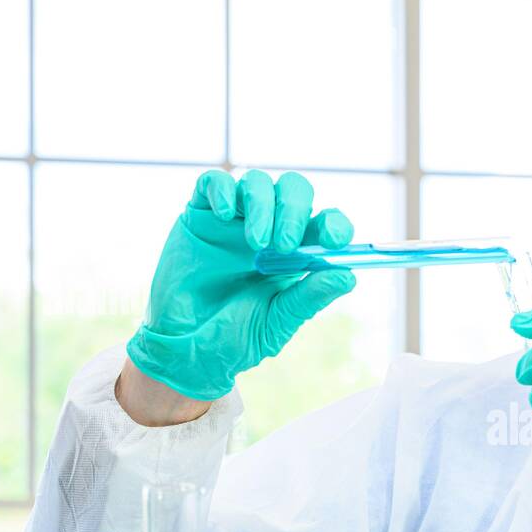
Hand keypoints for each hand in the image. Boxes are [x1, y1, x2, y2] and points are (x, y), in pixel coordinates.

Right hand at [126, 170, 356, 401]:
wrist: (183, 350)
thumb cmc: (233, 339)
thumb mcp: (276, 323)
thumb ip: (308, 298)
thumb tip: (348, 276)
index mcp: (296, 255)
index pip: (326, 224)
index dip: (335, 225)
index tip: (334, 239)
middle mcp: (269, 230)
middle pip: (294, 191)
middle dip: (295, 210)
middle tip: (285, 245)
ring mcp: (235, 221)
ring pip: (257, 183)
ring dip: (263, 206)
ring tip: (256, 244)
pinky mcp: (200, 215)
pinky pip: (213, 182)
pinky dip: (223, 191)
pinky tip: (226, 217)